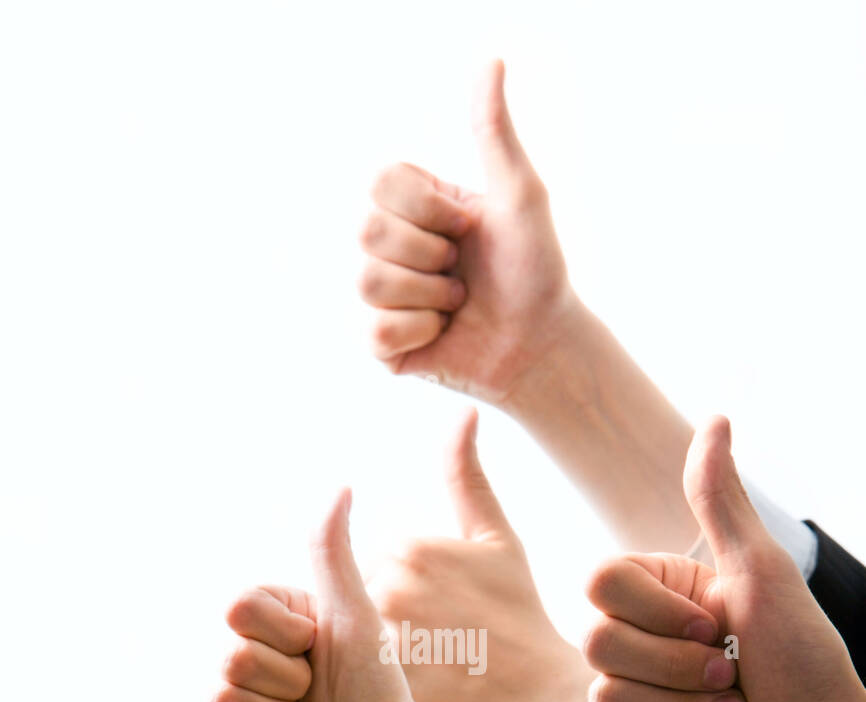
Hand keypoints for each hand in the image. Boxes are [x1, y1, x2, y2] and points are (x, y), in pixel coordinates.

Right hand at [208, 491, 422, 701]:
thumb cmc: (378, 685)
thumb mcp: (355, 615)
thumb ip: (333, 552)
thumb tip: (341, 485)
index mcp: (265, 618)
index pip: (238, 609)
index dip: (286, 633)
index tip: (318, 644)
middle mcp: (241, 655)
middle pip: (231, 658)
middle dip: (288, 680)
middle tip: (317, 691)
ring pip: (222, 701)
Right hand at [359, 60, 580, 403]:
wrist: (541, 342)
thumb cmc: (534, 270)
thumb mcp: (519, 193)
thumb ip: (493, 131)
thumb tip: (491, 60)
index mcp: (411, 205)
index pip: (378, 181)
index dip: (428, 208)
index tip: (468, 227)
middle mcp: (386, 245)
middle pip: (365, 230)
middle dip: (430, 254)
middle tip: (461, 272)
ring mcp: (378, 296)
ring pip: (367, 280)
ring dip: (428, 296)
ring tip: (454, 305)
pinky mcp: (378, 343)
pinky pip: (374, 330)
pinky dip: (419, 332)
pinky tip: (440, 335)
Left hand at [368, 409, 584, 701]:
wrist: (544, 700)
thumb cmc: (521, 617)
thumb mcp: (496, 541)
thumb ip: (465, 475)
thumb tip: (461, 412)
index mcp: (409, 547)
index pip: (374, 563)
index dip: (409, 593)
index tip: (444, 615)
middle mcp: (388, 587)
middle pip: (362, 600)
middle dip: (391, 620)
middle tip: (441, 647)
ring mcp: (382, 640)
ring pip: (358, 639)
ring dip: (383, 653)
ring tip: (432, 672)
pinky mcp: (379, 689)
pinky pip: (359, 679)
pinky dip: (380, 686)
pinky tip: (421, 693)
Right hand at [582, 416, 865, 701]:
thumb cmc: (806, 665)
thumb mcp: (762, 574)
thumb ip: (720, 501)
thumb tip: (715, 418)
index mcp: (659, 600)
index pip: (599, 582)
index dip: (658, 610)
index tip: (716, 625)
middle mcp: (637, 648)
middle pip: (595, 640)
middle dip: (679, 666)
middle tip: (731, 675)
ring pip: (606, 696)